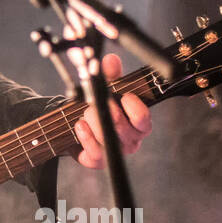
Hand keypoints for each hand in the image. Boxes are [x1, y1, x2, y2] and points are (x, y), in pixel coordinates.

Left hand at [72, 54, 152, 168]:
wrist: (77, 125)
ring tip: (85, 112)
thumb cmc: (99, 106)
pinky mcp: (97, 161)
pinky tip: (79, 125)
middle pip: (122, 128)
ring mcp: (114, 153)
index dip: (133, 107)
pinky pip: (95, 153)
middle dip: (106, 111)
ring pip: (108, 140)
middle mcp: (130, 140)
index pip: (144, 120)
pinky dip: (85, 137)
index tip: (123, 96)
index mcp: (139, 124)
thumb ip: (110, 75)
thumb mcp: (106, 87)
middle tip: (95, 102)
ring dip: (93, 121)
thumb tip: (110, 61)